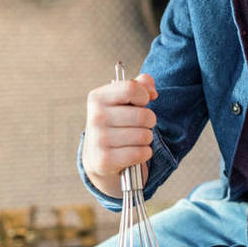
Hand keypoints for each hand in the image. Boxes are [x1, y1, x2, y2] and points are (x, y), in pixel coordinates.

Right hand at [82, 74, 157, 196]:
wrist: (98, 159)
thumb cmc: (115, 125)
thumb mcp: (122, 102)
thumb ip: (139, 86)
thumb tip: (152, 91)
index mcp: (97, 98)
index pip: (132, 89)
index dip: (144, 96)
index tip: (141, 103)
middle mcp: (96, 117)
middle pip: (143, 115)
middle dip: (149, 122)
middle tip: (139, 126)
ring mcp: (99, 139)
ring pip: (144, 135)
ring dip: (146, 139)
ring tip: (134, 140)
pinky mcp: (105, 160)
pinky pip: (141, 153)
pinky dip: (144, 154)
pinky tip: (134, 153)